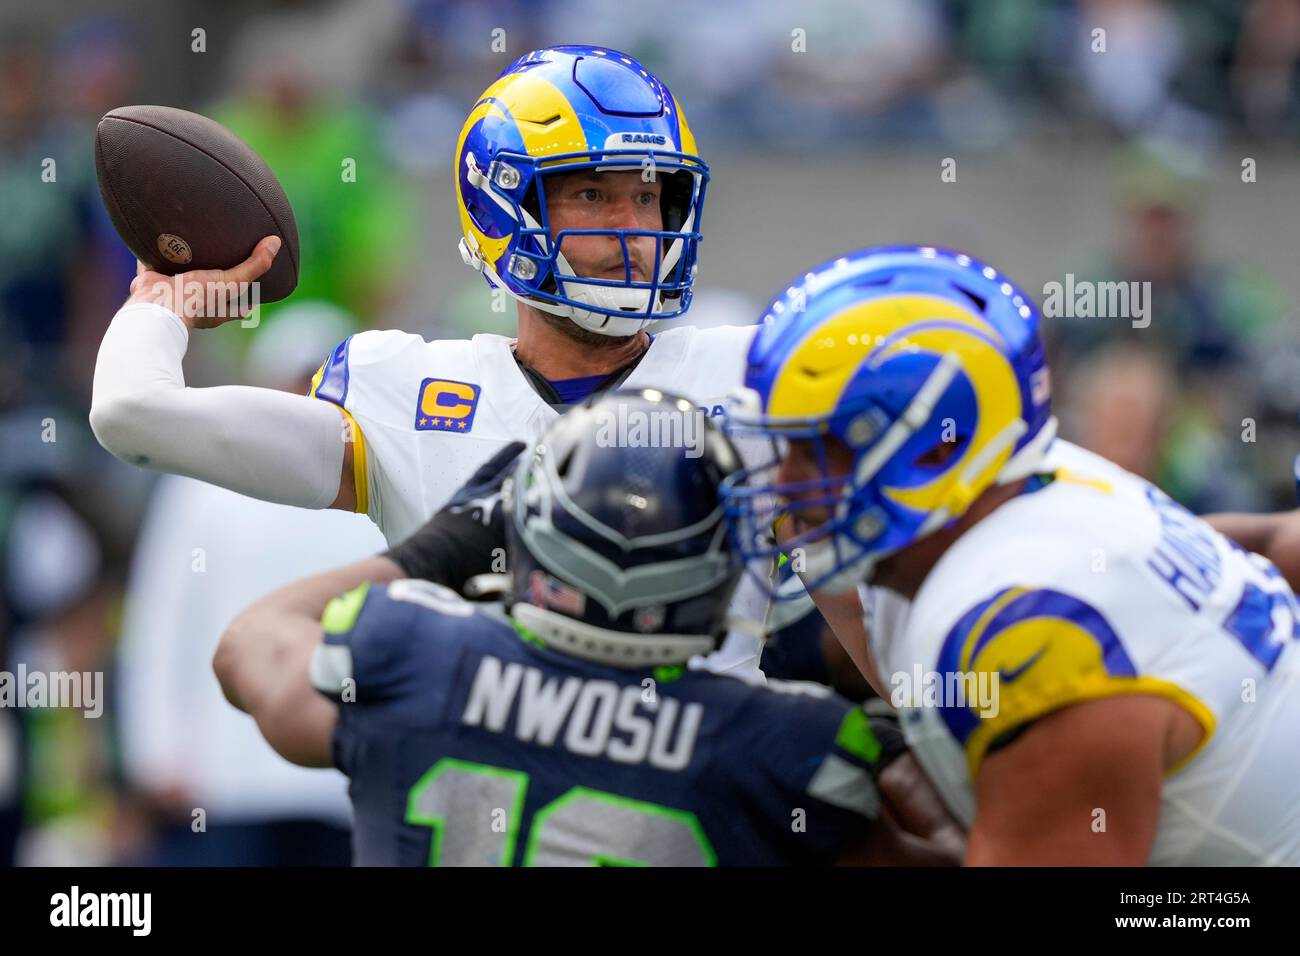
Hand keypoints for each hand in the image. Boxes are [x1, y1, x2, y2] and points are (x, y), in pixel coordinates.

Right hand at [127, 235, 281, 329]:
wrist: (157, 303)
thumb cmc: (197, 299)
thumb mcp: (233, 283)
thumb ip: (254, 266)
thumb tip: (275, 243)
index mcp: (216, 308)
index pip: (238, 304)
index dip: (247, 298)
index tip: (255, 288)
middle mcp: (194, 301)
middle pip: (210, 287)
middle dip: (215, 276)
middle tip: (223, 258)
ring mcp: (172, 289)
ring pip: (181, 273)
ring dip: (185, 262)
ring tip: (192, 242)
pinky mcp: (151, 278)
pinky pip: (151, 261)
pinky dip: (153, 251)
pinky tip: (156, 235)